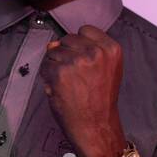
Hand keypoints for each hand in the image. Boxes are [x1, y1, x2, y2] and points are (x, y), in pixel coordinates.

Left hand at [41, 25, 125, 156]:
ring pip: (53, 51)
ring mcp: (76, 61)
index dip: (79, 44)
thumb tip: (52, 43)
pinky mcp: (60, 72)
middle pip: (67, 38)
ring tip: (68, 84)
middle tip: (75, 76)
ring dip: (55, 66)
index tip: (83, 59)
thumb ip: (84, 51)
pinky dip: (47, 77)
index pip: (85, 30)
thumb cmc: (99, 100)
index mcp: (111, 49)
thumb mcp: (104, 70)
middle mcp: (95, 52)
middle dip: (66, 54)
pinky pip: (45, 66)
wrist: (96, 126)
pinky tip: (60, 89)